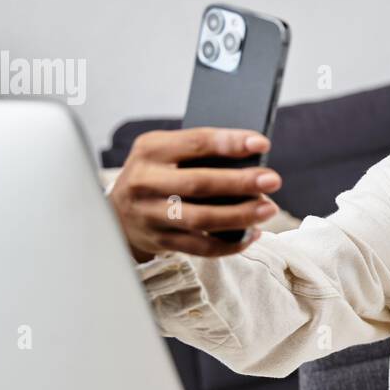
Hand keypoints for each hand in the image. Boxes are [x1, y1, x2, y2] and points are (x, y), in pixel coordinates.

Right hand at [108, 127, 282, 260]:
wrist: (116, 214)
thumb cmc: (156, 175)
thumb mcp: (164, 153)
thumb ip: (197, 154)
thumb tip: (251, 163)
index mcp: (150, 149)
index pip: (195, 142)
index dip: (230, 143)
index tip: (262, 144)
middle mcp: (145, 181)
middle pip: (199, 183)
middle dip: (240, 182)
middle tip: (273, 179)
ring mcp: (150, 214)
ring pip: (200, 218)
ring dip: (239, 215)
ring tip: (269, 209)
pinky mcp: (159, 240)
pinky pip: (200, 246)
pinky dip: (230, 243)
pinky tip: (252, 234)